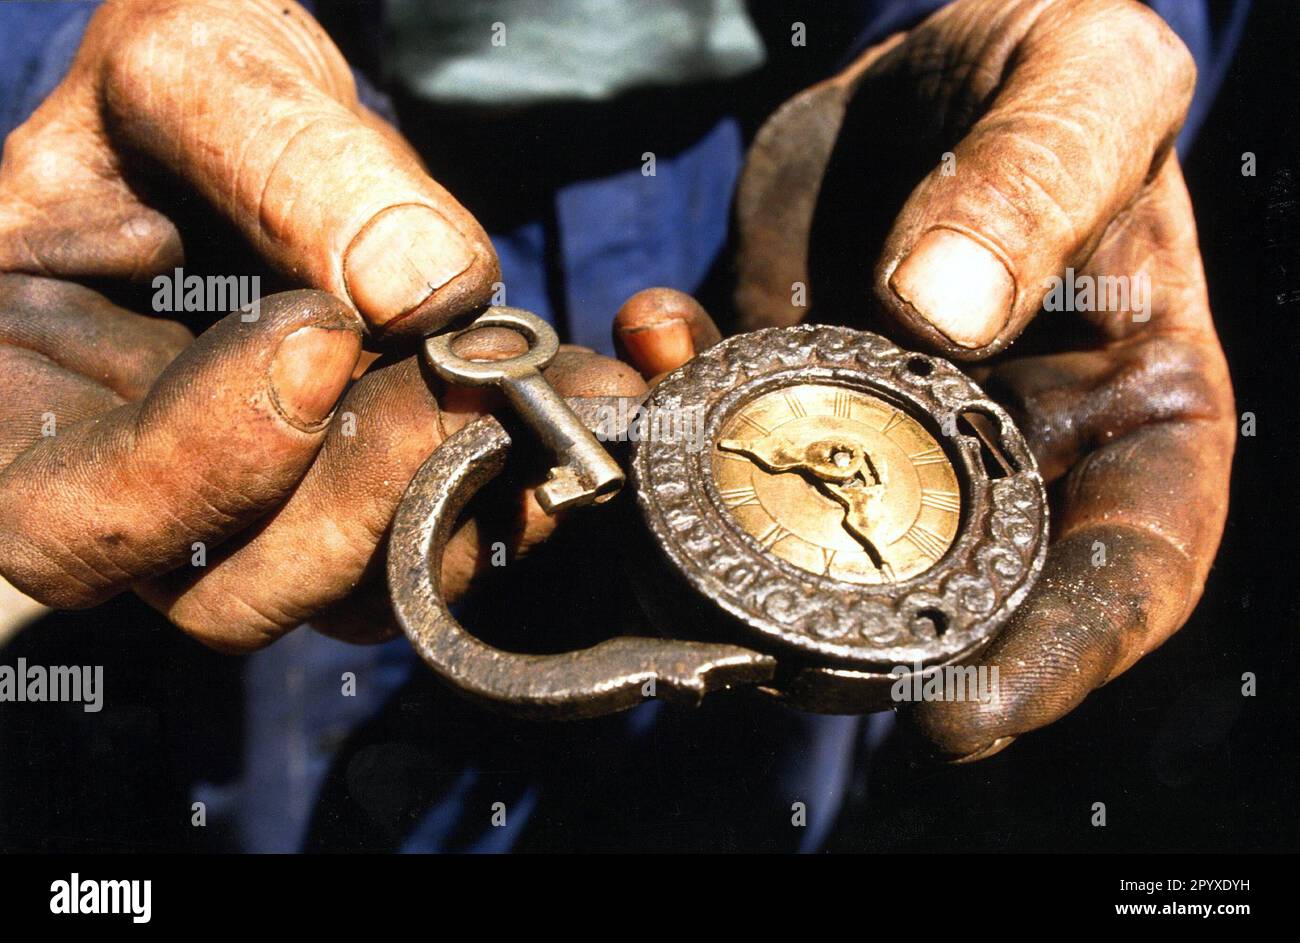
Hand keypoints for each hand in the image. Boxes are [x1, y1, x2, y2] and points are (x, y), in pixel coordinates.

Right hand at [0, 0, 655, 652]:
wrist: (257, 114)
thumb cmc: (188, 84)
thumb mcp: (201, 73)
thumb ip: (284, 162)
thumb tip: (428, 289)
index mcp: (23, 400)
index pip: (81, 516)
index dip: (206, 461)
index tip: (321, 338)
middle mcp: (136, 489)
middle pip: (236, 594)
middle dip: (371, 498)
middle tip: (484, 380)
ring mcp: (262, 510)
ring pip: (361, 589)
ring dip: (479, 500)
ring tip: (568, 382)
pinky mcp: (367, 495)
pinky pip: (447, 539)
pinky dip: (536, 477)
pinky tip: (605, 377)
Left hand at [730, 0, 1235, 757]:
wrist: (942, 61)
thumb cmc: (1054, 76)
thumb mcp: (1085, 88)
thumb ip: (1036, 183)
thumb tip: (945, 311)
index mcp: (1134, 410)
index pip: (1127, 573)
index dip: (1058, 662)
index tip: (961, 716)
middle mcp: (1010, 451)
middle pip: (956, 593)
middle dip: (857, 645)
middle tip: (767, 667)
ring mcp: (889, 433)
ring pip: (814, 526)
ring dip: (723, 531)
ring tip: (659, 516)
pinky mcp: (795, 387)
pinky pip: (728, 420)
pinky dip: (674, 393)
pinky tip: (648, 335)